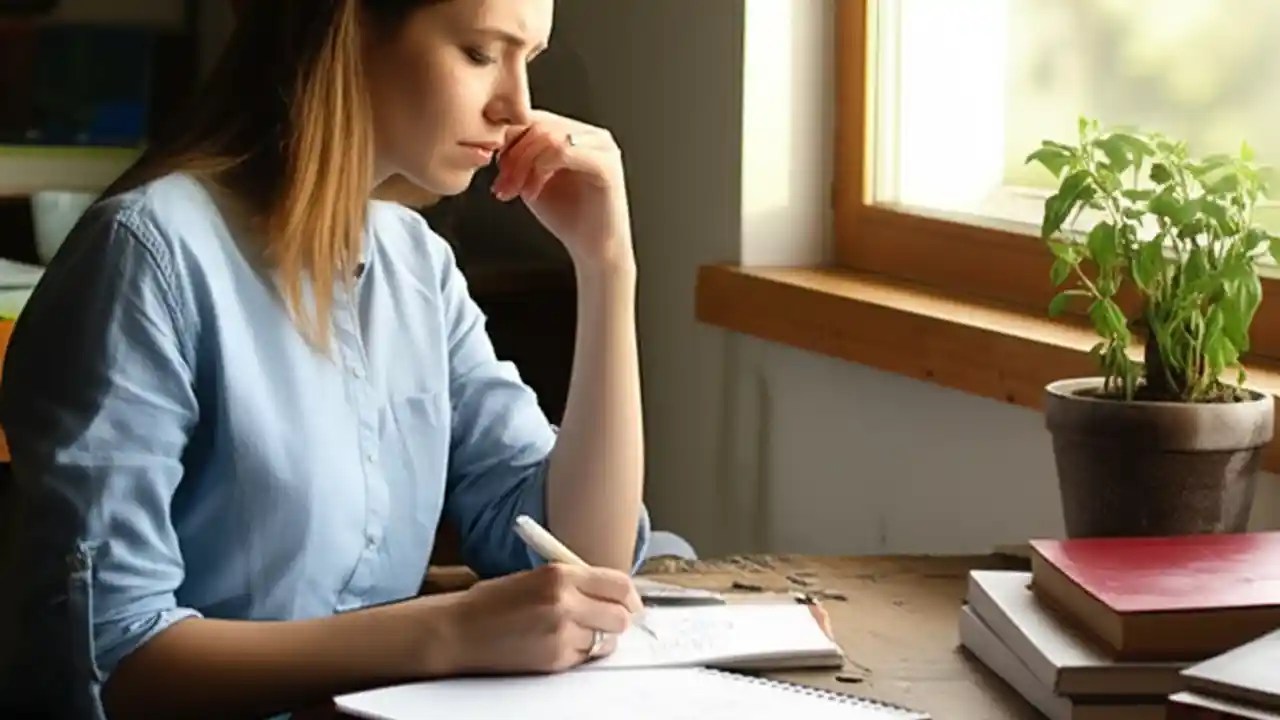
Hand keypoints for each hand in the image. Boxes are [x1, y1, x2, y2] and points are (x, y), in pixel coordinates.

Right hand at [437, 563, 642, 674]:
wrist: (458, 631)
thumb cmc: (492, 603)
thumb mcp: (536, 577)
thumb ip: (576, 583)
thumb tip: (614, 595)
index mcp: (560, 574)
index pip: (619, 584)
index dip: (629, 597)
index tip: (630, 603)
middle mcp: (565, 602)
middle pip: (621, 616)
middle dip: (618, 620)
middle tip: (608, 621)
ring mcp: (561, 633)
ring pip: (606, 641)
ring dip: (597, 638)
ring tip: (571, 632)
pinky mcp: (554, 659)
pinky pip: (585, 658)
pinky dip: (579, 653)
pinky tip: (556, 644)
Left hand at [490, 110, 633, 271]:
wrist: (593, 250)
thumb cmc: (567, 217)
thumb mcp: (531, 179)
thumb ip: (519, 156)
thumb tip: (493, 138)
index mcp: (573, 134)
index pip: (534, 118)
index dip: (508, 140)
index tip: (494, 168)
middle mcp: (589, 135)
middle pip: (538, 125)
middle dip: (513, 155)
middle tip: (502, 184)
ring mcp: (601, 147)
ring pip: (548, 136)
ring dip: (522, 165)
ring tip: (515, 191)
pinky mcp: (606, 164)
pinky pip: (564, 152)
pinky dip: (540, 171)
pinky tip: (532, 193)